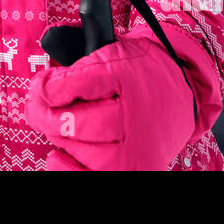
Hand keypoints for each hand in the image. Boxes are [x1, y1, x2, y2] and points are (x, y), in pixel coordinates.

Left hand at [24, 35, 194, 170]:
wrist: (183, 94)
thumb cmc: (138, 72)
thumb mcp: (112, 50)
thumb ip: (76, 51)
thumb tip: (44, 64)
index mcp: (122, 74)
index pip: (66, 86)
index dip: (44, 87)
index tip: (42, 86)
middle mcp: (131, 113)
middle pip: (68, 121)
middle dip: (44, 113)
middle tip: (39, 106)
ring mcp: (134, 147)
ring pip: (73, 147)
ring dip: (60, 135)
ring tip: (66, 123)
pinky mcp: (135, 169)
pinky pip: (84, 173)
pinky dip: (65, 164)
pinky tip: (62, 152)